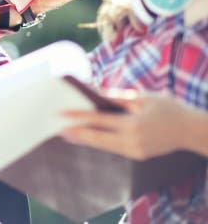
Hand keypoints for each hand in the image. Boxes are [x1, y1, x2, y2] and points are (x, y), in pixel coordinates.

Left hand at [60, 92, 192, 159]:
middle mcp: (132, 140)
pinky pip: (113, 149)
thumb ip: (118, 98)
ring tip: (68, 134)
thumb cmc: (168, 108)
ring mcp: (135, 151)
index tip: (61, 114)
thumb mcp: (143, 98)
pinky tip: (88, 139)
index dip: (78, 116)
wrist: (191, 131)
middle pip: (97, 138)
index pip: (99, 119)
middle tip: (58, 129)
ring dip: (85, 140)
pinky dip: (99, 144)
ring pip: (104, 146)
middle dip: (76, 133)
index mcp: (133, 123)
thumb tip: (95, 94)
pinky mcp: (138, 156)